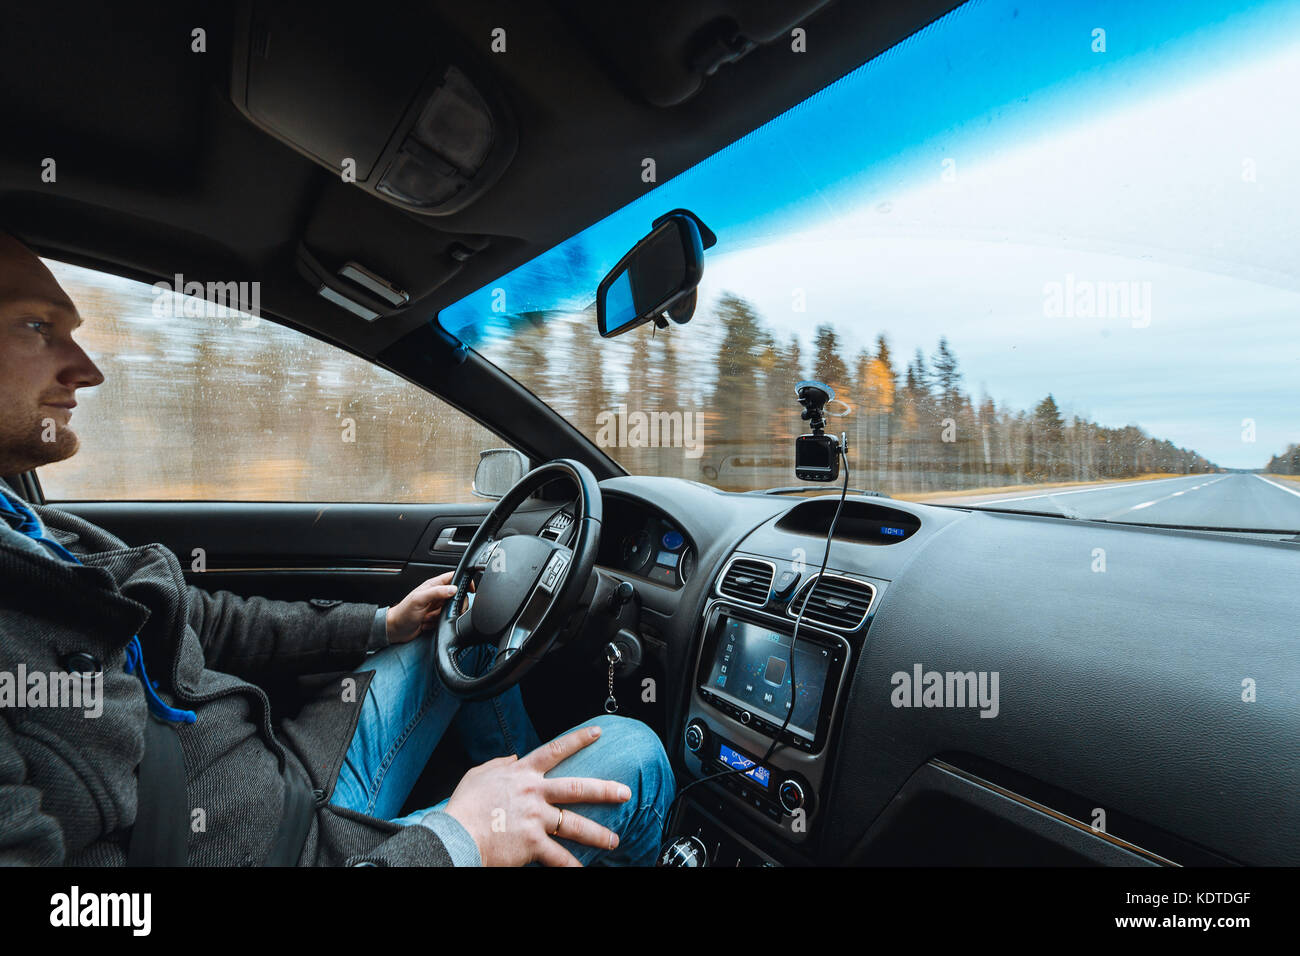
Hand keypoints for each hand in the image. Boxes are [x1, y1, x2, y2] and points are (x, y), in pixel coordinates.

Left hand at [385, 571, 460, 643]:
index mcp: (433, 586)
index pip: (453, 577)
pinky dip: (439, 623)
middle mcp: (436, 595)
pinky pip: (446, 620)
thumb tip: (454, 589)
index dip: (464, 581)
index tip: (471, 589)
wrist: (395, 629)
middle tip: (446, 611)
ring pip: (452, 609)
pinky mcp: (436, 618)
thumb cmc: (403, 613)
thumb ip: (437, 592)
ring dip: (443, 616)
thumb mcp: (419, 600)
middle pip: (457, 596)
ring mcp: (436, 607)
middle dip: (454, 605)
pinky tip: (429, 623)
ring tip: (430, 618)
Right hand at [442, 724, 631, 865]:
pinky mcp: (533, 843)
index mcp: (522, 773)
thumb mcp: (479, 775)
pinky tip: (582, 869)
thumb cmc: (464, 806)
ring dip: (597, 834)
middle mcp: (534, 792)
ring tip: (614, 840)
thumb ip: (500, 764)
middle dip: (605, 789)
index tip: (598, 733)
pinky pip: (558, 856)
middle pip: (578, 788)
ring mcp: (535, 818)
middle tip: (625, 792)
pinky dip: (571, 865)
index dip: (578, 739)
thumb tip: (514, 757)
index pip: (555, 749)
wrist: (455, 834)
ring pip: (575, 824)